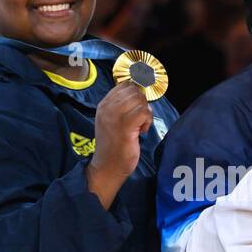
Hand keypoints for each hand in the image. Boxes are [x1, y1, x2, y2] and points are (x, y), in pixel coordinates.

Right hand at [88, 80, 151, 207]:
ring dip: (145, 112)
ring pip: (140, 100)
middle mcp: (107, 107)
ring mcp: (115, 116)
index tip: (138, 108)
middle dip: (142, 103)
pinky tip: (142, 130)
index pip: (125, 84)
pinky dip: (147, 120)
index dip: (137, 93)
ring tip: (140, 126)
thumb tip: (141, 95)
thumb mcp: (113, 121)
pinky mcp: (125, 126)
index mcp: (104, 104)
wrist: (107, 167)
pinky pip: (144, 112)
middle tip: (140, 119)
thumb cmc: (114, 146)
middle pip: (134, 90)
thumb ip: (123, 107)